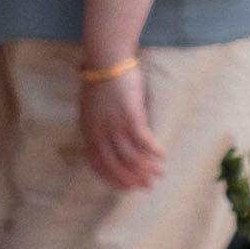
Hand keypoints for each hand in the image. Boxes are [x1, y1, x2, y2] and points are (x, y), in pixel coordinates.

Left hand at [81, 57, 169, 194]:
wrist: (106, 61)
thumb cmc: (101, 83)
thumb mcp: (92, 111)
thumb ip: (99, 129)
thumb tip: (113, 145)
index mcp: (88, 133)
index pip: (98, 165)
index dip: (113, 179)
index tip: (127, 187)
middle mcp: (100, 133)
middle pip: (116, 165)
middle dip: (133, 179)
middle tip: (147, 186)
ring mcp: (115, 126)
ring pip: (132, 157)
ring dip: (147, 168)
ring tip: (159, 172)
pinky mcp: (131, 117)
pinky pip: (144, 141)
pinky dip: (153, 151)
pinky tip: (161, 154)